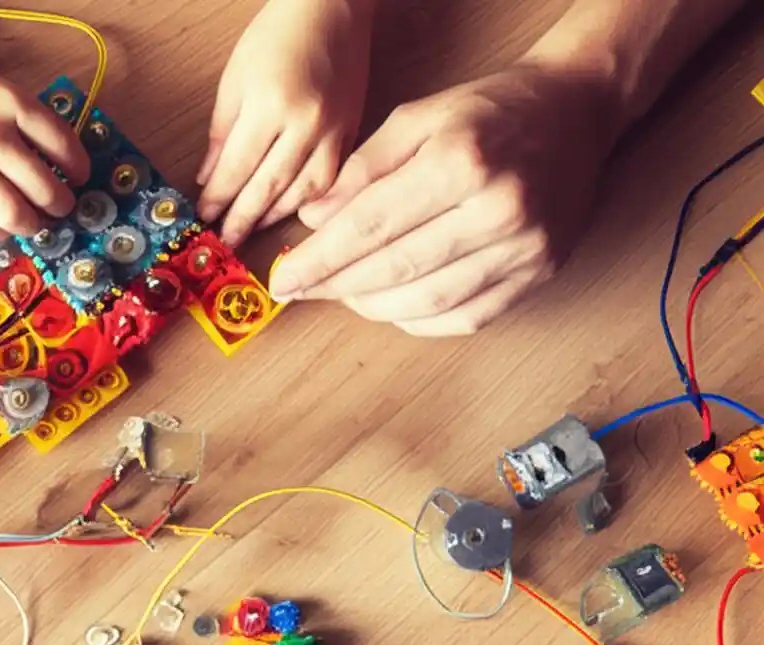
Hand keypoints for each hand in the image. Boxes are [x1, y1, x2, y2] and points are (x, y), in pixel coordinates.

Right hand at [0, 59, 89, 240]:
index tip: (81, 177)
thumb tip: (61, 162)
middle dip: (62, 204)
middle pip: (46, 188)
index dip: (80, 167)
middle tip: (61, 205)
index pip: (63, 144)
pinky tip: (1, 224)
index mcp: (10, 104)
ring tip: (35, 221)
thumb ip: (25, 120)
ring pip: (17, 215)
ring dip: (34, 225)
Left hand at [196, 0, 371, 246]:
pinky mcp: (353, 132)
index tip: (204, 217)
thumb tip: (208, 178)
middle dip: (243, 219)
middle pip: (270, 187)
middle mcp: (306, 123)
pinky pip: (332, 179)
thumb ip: (222, 132)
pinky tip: (291, 211)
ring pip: (305, 192)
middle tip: (226, 241)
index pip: (238, 168)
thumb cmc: (278, 36)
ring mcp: (335, 130)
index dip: (219, 198)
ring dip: (275, 216)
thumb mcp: (234, 79)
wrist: (333, 8)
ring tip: (253, 229)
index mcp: (270, 105)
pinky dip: (310, 201)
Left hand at [274, 62, 621, 335]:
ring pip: (430, 301)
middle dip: (336, 285)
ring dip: (373, 306)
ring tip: (342, 293)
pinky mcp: (540, 274)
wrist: (576, 113)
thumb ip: (361, 170)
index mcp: (461, 162)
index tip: (282, 279)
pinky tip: (391, 306)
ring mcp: (525, 248)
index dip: (319, 259)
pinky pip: (468, 317)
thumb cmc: (490, 112)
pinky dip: (420, 320)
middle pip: (396, 268)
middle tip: (299, 291)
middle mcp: (498, 209)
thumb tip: (313, 221)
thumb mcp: (417, 118)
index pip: (369, 226)